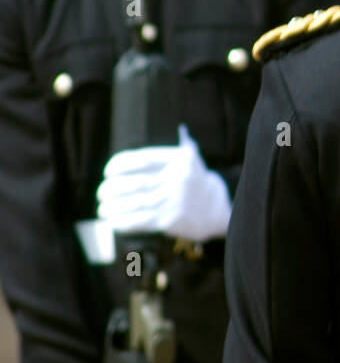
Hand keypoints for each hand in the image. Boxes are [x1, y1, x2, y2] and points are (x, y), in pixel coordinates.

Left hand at [96, 124, 231, 240]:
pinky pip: (142, 221)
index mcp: (178, 160)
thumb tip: (161, 140)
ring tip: (102, 208)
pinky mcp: (171, 220)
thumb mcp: (189, 159)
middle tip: (101, 192)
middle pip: (137, 183)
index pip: (142, 160)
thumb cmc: (193, 181)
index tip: (108, 171)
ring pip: (136, 203)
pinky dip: (124, 222)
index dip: (120, 165)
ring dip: (114, 207)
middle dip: (113, 189)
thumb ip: (172, 148)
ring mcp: (175, 200)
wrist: (216, 209)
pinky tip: (112, 222)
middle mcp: (177, 179)